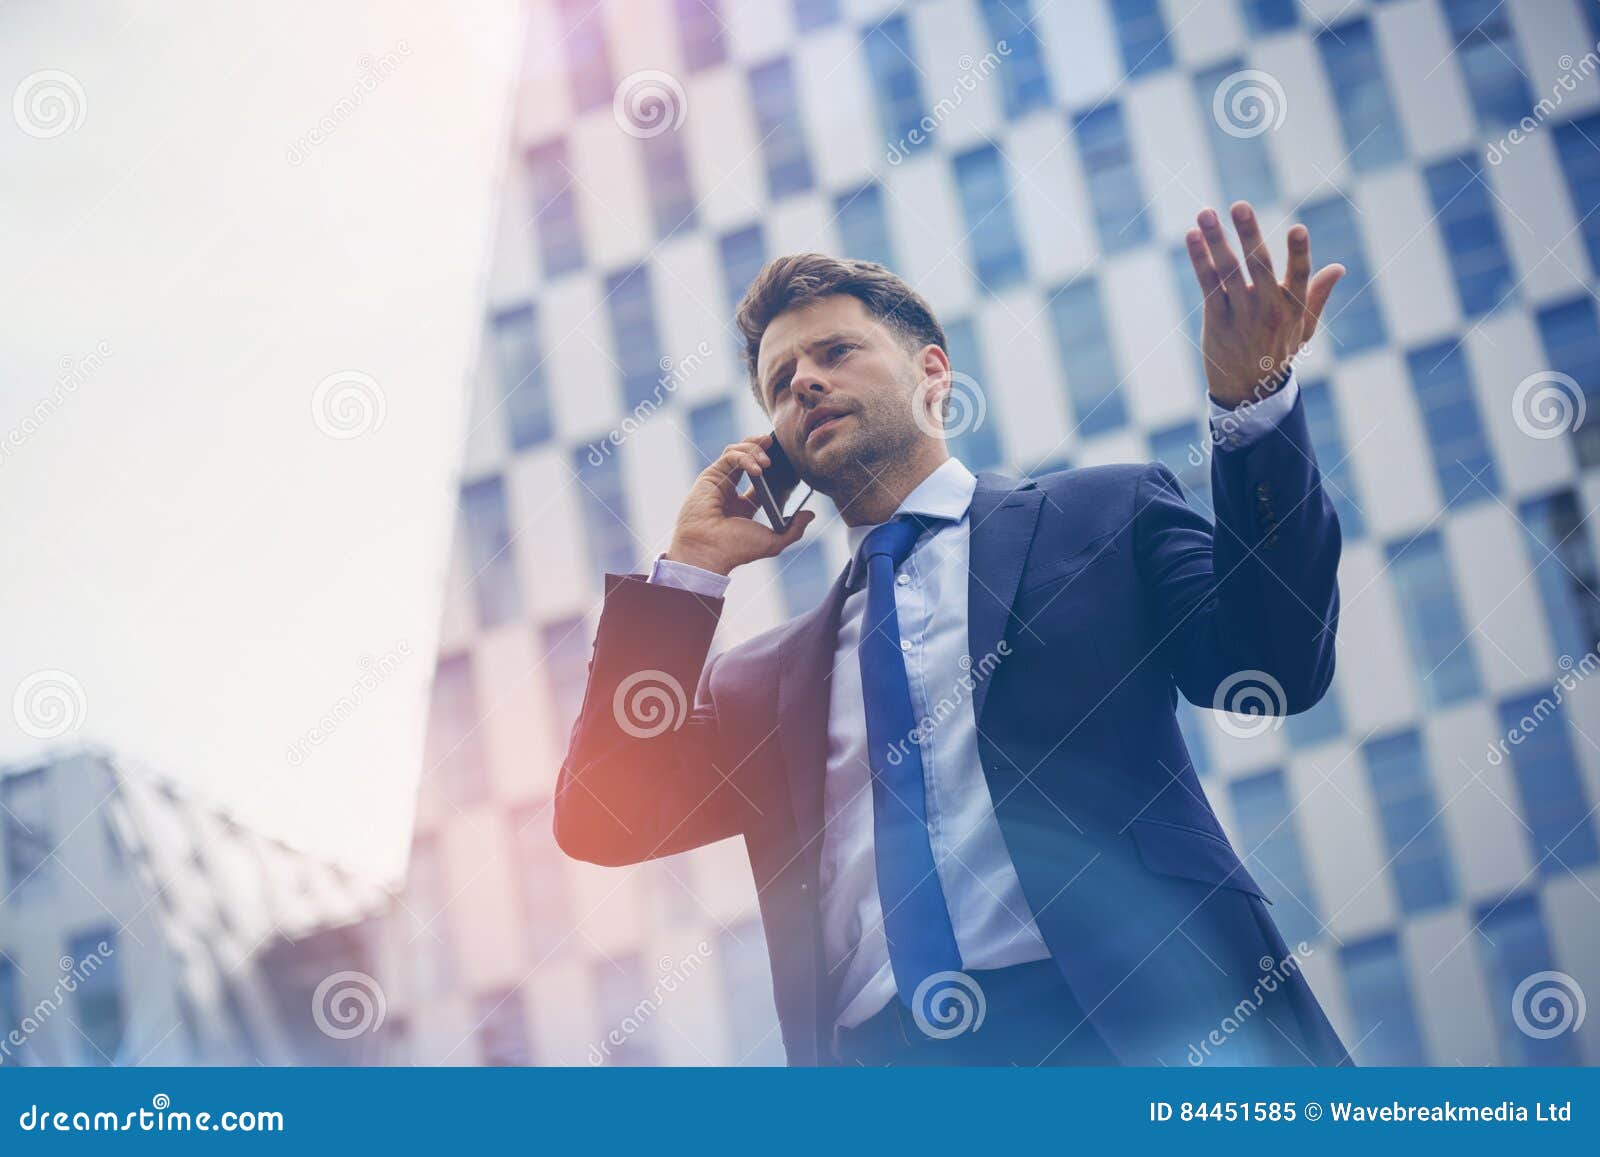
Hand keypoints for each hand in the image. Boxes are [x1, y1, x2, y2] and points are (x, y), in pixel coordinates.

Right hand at [664, 435, 815, 575]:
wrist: (710, 551)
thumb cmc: (736, 550)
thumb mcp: (773, 542)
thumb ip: (794, 529)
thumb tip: (810, 515)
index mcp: (743, 506)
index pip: (760, 478)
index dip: (774, 466)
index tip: (789, 462)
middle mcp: (730, 491)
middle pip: (747, 458)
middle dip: (762, 447)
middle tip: (777, 445)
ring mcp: (719, 482)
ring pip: (737, 451)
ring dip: (755, 449)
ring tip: (768, 461)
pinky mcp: (710, 476)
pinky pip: (730, 456)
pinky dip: (746, 457)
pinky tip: (758, 469)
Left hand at [1186, 201, 1343, 406]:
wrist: (1248, 390)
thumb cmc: (1279, 351)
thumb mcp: (1305, 327)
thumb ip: (1317, 296)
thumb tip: (1338, 268)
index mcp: (1292, 307)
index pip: (1300, 275)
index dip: (1299, 252)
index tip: (1298, 228)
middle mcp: (1267, 309)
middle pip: (1259, 266)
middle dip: (1249, 234)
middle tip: (1240, 205)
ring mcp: (1239, 314)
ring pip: (1227, 271)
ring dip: (1216, 240)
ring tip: (1205, 213)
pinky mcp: (1216, 319)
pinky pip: (1207, 284)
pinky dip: (1199, 259)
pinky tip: (1192, 237)